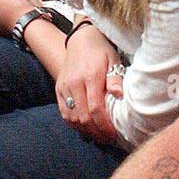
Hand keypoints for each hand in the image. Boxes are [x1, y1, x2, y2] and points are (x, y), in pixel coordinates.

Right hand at [56, 24, 119, 144]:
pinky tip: (86, 128)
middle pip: (83, 116)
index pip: (95, 108)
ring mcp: (64, 87)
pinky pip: (64, 113)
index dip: (104, 125)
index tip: (114, 134)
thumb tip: (119, 95)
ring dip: (85, 131)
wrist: (80, 39)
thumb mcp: (113, 60)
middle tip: (108, 139)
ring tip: (98, 136)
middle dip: (96, 132)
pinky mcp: (58, 90)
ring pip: (72, 118)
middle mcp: (74, 83)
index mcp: (90, 76)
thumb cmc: (101, 51)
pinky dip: (74, 124)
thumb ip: (115, 78)